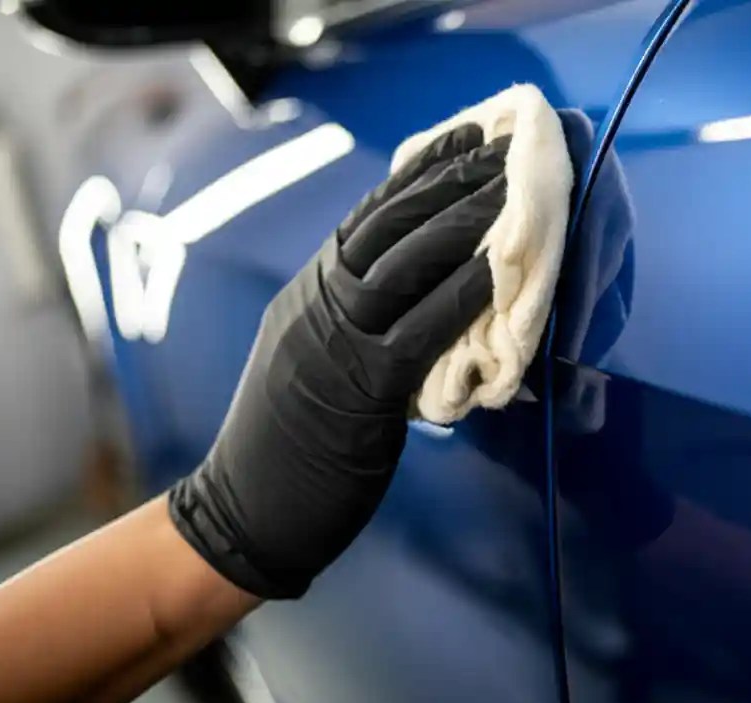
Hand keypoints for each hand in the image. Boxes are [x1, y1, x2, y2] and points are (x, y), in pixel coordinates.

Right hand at [170, 125, 508, 598]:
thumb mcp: (316, 361)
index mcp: (310, 294)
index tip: (468, 138)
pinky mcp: (354, 393)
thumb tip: (423, 292)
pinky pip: (414, 333)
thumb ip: (360, 322)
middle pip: (387, 226)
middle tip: (503, 148)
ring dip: (460, 224)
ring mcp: (331, 344)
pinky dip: (457, 299)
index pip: (370, 216)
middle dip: (449, 181)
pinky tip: (495, 273)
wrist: (241, 515)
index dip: (423, 172)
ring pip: (399, 266)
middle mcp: (317, 305)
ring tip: (509, 192)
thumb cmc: (288, 447)